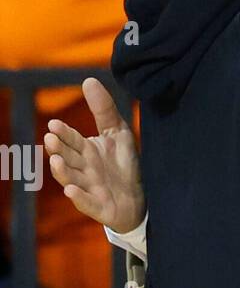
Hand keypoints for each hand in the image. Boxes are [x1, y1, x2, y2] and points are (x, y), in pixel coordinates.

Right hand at [44, 78, 144, 232]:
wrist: (141, 197)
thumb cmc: (124, 164)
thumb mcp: (118, 133)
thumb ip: (104, 110)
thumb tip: (89, 79)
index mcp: (86, 151)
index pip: (72, 139)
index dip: (64, 133)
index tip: (54, 124)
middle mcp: (84, 169)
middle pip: (67, 158)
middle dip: (58, 149)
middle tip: (50, 138)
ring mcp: (90, 189)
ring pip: (71, 180)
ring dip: (62, 172)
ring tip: (55, 161)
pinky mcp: (99, 207)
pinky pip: (86, 204)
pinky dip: (78, 198)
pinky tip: (70, 191)